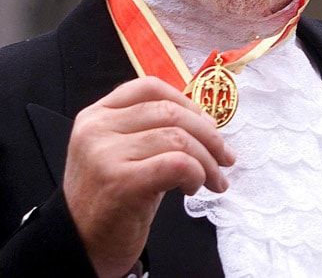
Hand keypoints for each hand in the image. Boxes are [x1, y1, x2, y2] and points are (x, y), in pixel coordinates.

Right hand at [63, 77, 234, 277]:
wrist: (81, 247)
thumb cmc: (109, 200)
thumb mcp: (122, 152)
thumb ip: (150, 130)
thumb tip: (205, 123)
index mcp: (97, 114)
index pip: (149, 87)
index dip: (186, 102)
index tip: (208, 124)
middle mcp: (97, 128)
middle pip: (169, 112)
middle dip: (208, 134)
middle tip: (225, 156)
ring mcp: (106, 153)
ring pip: (177, 138)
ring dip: (207, 160)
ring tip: (214, 179)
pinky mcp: (121, 182)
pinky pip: (177, 163)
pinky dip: (197, 173)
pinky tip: (195, 188)